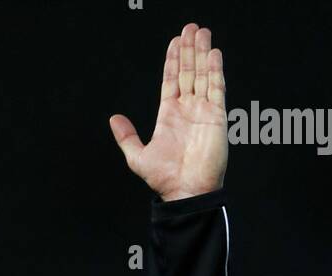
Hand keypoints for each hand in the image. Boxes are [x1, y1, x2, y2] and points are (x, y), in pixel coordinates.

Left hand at [109, 22, 226, 201]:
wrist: (186, 192)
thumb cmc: (165, 179)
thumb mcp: (138, 157)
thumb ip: (127, 137)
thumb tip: (114, 119)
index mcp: (169, 115)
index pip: (172, 80)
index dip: (173, 60)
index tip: (175, 41)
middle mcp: (187, 110)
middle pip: (189, 72)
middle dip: (189, 50)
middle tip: (190, 28)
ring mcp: (203, 111)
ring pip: (203, 75)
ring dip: (202, 53)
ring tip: (201, 32)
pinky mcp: (216, 117)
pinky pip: (216, 88)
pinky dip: (215, 71)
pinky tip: (213, 54)